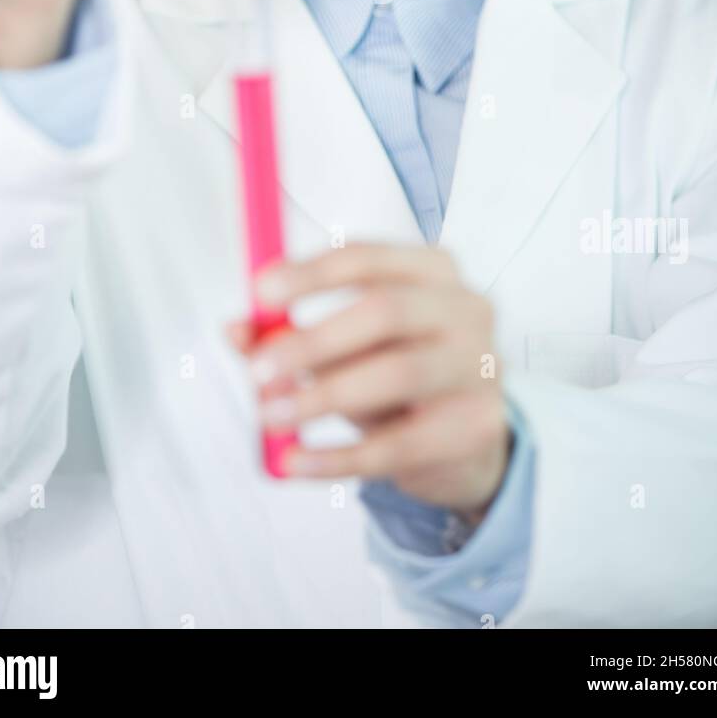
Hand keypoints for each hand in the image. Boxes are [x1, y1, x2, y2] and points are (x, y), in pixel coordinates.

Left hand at [224, 241, 512, 518]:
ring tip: (273, 417)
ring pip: (397, 374)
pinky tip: (297, 460)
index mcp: (433, 269)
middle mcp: (466, 308)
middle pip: (387, 311)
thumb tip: (235, 329)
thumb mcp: (344, 346)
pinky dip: (338, 456)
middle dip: (315, 340)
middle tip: (259, 371)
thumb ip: (288, 333)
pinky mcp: (477, 427)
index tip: (261, 293)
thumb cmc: (397, 372)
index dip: (312, 273)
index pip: (368, 257)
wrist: (464, 441)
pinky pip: (398, 444)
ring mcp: (481, 366)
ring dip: (323, 396)